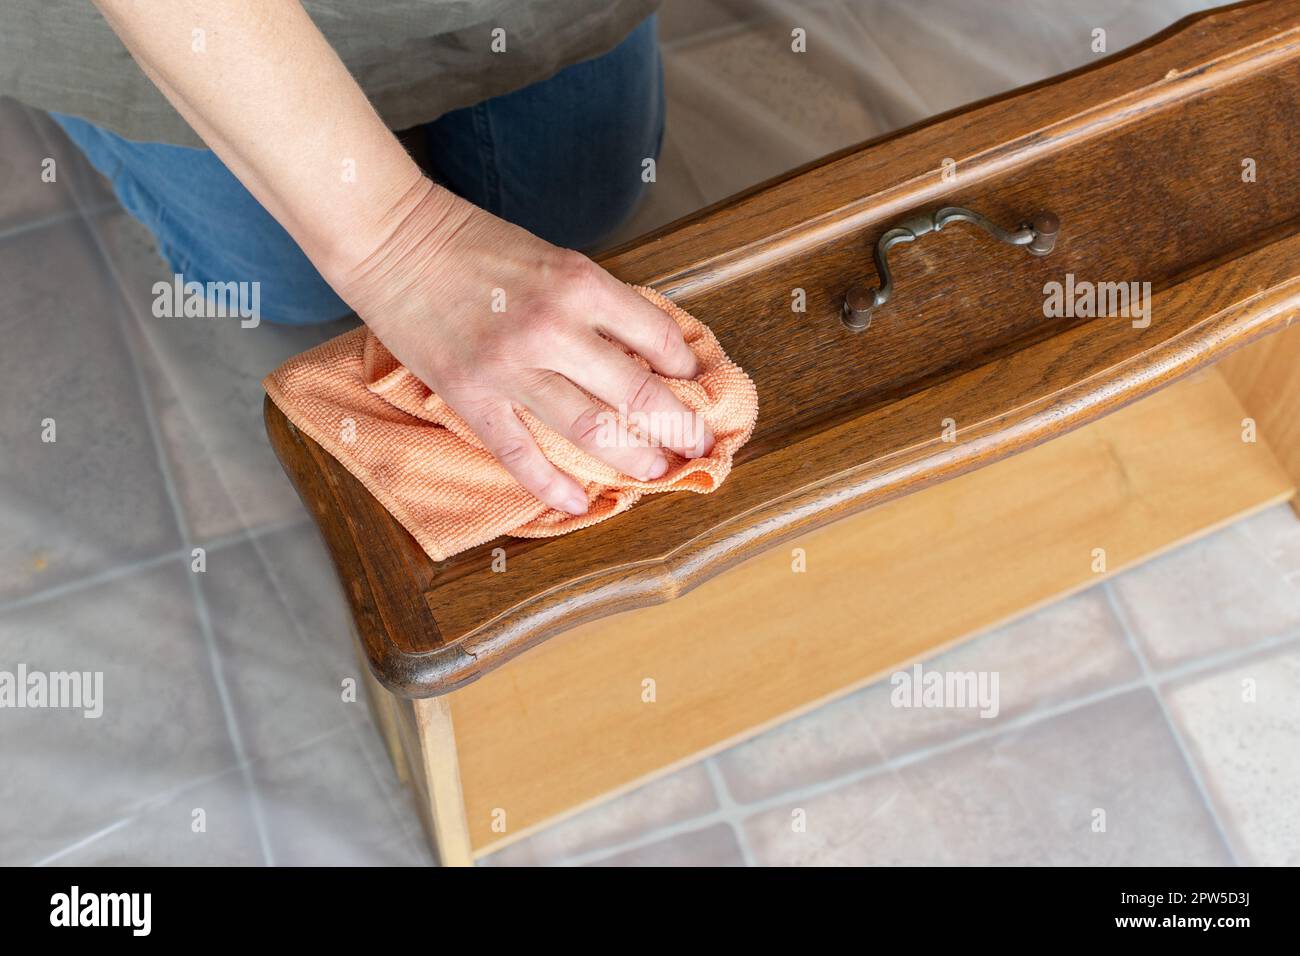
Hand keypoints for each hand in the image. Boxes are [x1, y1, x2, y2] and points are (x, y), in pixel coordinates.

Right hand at [334, 181, 714, 514]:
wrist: (392, 239)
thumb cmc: (474, 245)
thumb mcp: (552, 259)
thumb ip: (594, 305)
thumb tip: (640, 354)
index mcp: (578, 284)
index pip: (655, 336)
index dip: (685, 368)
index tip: (695, 386)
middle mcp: (552, 328)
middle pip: (635, 393)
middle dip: (677, 427)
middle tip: (699, 447)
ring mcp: (510, 367)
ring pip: (590, 429)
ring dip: (633, 458)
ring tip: (658, 473)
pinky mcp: (471, 396)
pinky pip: (520, 454)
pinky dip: (553, 485)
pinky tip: (578, 502)